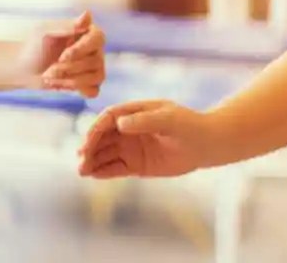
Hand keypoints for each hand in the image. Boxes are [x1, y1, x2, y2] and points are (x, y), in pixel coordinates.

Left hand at [18, 11, 105, 96]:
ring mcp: (94, 67)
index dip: (82, 49)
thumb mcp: (45, 32)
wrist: (23, 68)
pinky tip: (59, 84)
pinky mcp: (89, 84)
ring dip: (70, 79)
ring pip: (96, 76)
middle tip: (49, 70)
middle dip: (70, 67)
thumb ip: (66, 25)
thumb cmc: (34, 46)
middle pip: (96, 60)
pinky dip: (75, 88)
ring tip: (50, 76)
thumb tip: (87, 15)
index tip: (63, 56)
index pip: (98, 38)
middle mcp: (94, 48)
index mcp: (86, 31)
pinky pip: (93, 90)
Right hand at [76, 99, 208, 177]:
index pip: (109, 118)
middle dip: (89, 147)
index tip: (89, 139)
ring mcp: (131, 148)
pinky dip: (103, 172)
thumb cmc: (189, 125)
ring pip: (106, 154)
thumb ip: (145, 121)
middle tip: (80, 158)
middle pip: (102, 137)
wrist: (206, 144)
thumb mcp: (169, 119)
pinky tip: (93, 175)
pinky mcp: (136, 165)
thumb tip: (120, 124)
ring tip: (81, 171)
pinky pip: (116, 169)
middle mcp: (128, 129)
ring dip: (92, 161)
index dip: (97, 128)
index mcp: (133, 112)